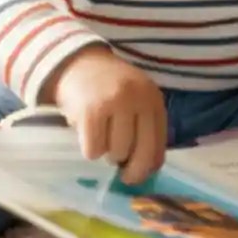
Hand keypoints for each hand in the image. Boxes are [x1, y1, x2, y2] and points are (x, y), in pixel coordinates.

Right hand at [44, 45, 167, 184]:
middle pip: (142, 154)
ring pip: (116, 153)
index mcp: (154, 100)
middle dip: (131, 170)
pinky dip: (89, 148)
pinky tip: (87, 134)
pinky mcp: (91, 110)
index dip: (149, 167)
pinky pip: (94, 149)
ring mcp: (116, 102)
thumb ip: (144, 128)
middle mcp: (139, 99)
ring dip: (107, 153)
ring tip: (102, 137)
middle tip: (122, 174)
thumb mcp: (136, 101)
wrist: (77, 63)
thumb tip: (145, 170)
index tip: (139, 174)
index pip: (159, 146)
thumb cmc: (108, 89)